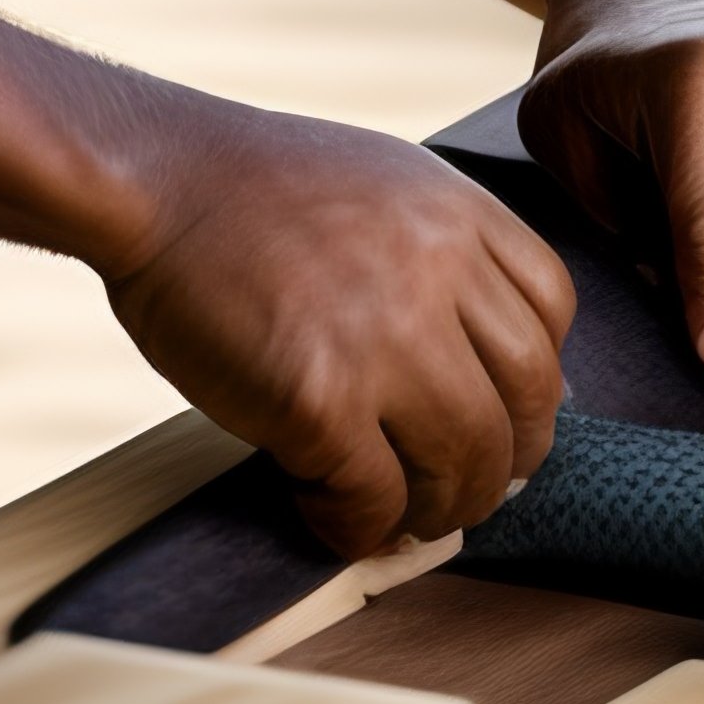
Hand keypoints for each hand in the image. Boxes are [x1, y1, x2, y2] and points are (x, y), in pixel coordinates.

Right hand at [101, 100, 574, 558]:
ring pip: (463, 466)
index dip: (532, 382)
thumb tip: (491, 358)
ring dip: (439, 510)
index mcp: (459, 214)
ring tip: (401, 515)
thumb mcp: (382, 182)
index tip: (500, 413)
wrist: (152, 178)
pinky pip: (372, 498)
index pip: (551, 317)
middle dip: (501, 465)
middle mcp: (439, 273)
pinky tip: (323, 509)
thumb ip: (444, 252)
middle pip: (523, 405)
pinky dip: (356, 526)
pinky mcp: (318, 397)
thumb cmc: (246, 185)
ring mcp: (382, 337)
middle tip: (462, 489)